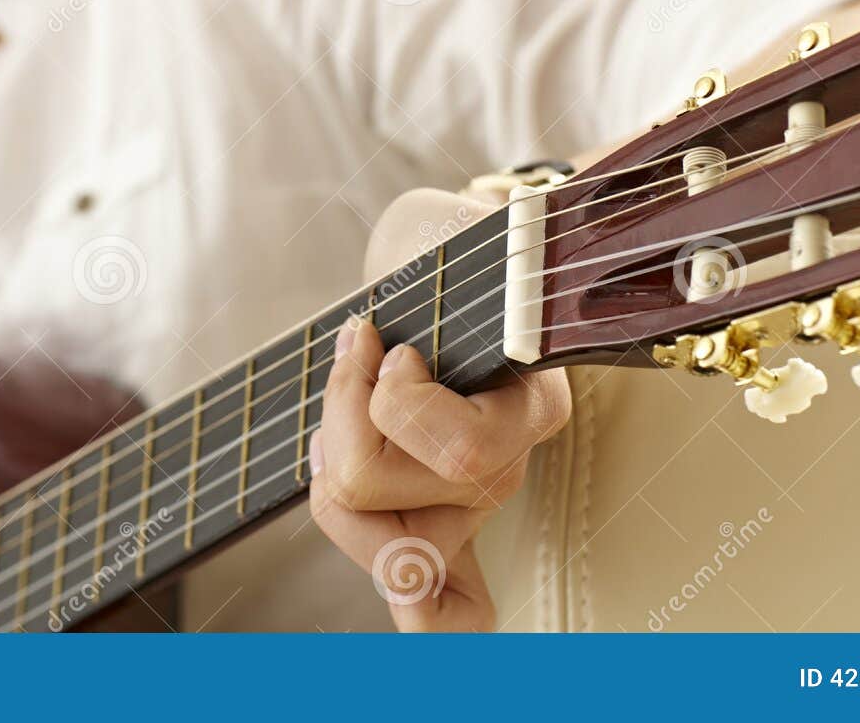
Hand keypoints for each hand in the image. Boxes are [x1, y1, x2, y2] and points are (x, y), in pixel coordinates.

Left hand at [309, 189, 571, 630]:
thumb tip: (384, 333)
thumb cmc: (454, 253)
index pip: (458, 448)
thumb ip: (430, 268)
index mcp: (529, 406)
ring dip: (330, 459)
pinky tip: (416, 615)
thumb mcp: (441, 242)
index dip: (396, 405)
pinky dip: (423, 617)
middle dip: (337, 416)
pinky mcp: (439, 524)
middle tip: (358, 354)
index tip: (389, 347)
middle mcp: (508, 466)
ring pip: (358, 517)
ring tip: (351, 399)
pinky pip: (442, 606)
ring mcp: (473, 503)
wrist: (469, 266)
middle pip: (373, 482)